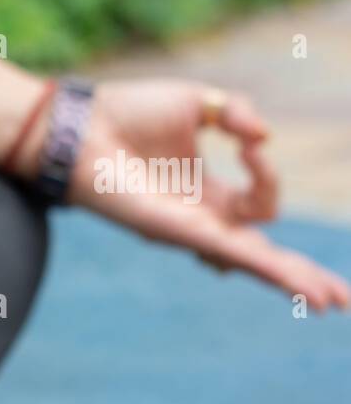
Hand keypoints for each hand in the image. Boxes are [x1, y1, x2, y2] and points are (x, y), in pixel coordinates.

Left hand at [68, 79, 348, 311]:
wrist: (79, 126)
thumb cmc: (125, 113)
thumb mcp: (197, 103)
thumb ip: (237, 114)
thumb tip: (264, 140)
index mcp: (207, 193)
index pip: (260, 204)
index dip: (268, 174)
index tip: (246, 142)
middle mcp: (199, 218)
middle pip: (262, 253)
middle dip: (301, 273)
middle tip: (341, 300)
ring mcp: (187, 229)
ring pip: (251, 261)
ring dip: (292, 278)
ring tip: (331, 300)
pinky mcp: (173, 230)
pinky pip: (227, 251)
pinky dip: (263, 265)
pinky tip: (293, 283)